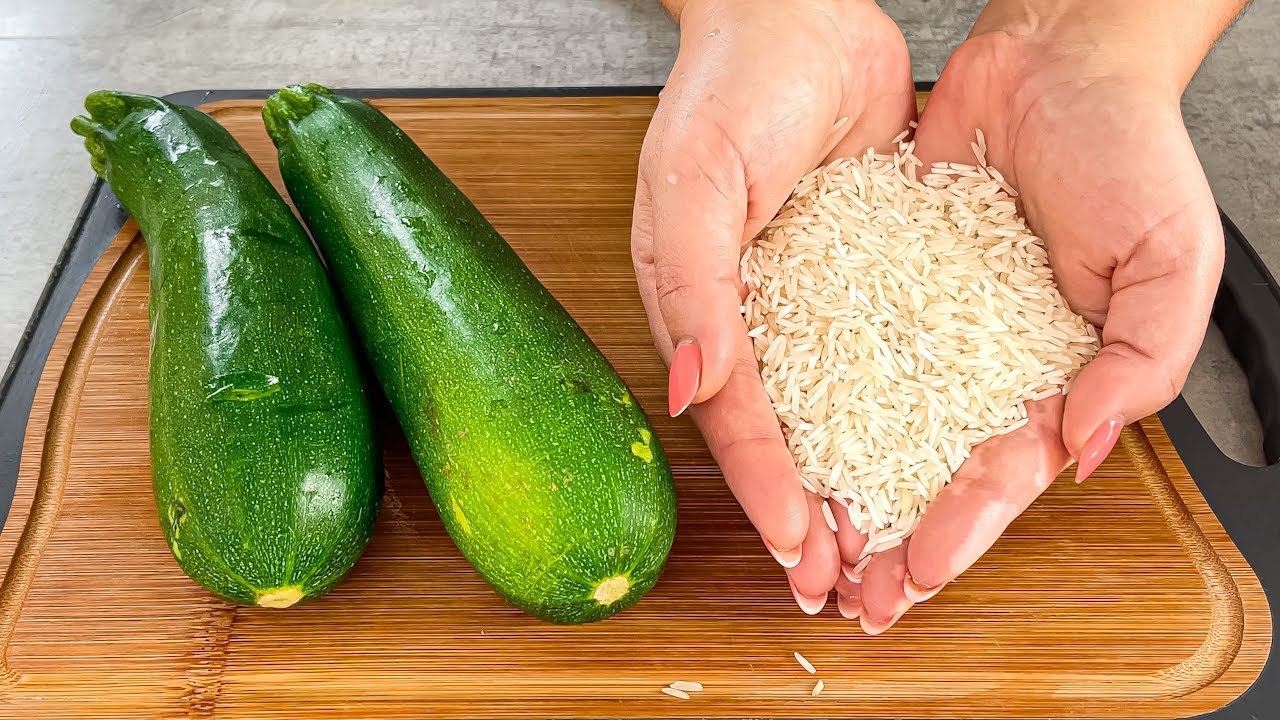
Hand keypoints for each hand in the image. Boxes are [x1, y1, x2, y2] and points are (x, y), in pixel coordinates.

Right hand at [632, 0, 915, 609]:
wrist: (801, 15)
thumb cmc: (729, 89)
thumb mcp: (695, 182)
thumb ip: (692, 285)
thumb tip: (690, 387)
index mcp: (699, 304)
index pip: (734, 415)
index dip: (765, 487)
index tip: (799, 548)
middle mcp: (754, 315)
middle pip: (784, 433)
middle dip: (810, 510)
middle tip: (843, 581)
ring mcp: (812, 299)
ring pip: (837, 409)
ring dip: (856, 480)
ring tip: (884, 545)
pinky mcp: (865, 272)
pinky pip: (885, 351)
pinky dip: (902, 409)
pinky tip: (928, 455)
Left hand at [844, 24, 1224, 632]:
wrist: (1059, 62)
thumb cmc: (1131, 154)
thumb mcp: (1169, 263)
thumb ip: (1137, 365)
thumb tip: (1077, 450)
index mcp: (1056, 379)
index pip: (1000, 474)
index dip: (958, 529)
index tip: (912, 575)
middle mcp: (982, 366)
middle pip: (929, 468)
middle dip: (891, 536)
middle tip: (848, 594)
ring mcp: (928, 327)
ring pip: (875, 422)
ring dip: (844, 487)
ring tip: (808, 542)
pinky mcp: (882, 278)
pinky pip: (842, 342)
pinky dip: (815, 393)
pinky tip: (784, 437)